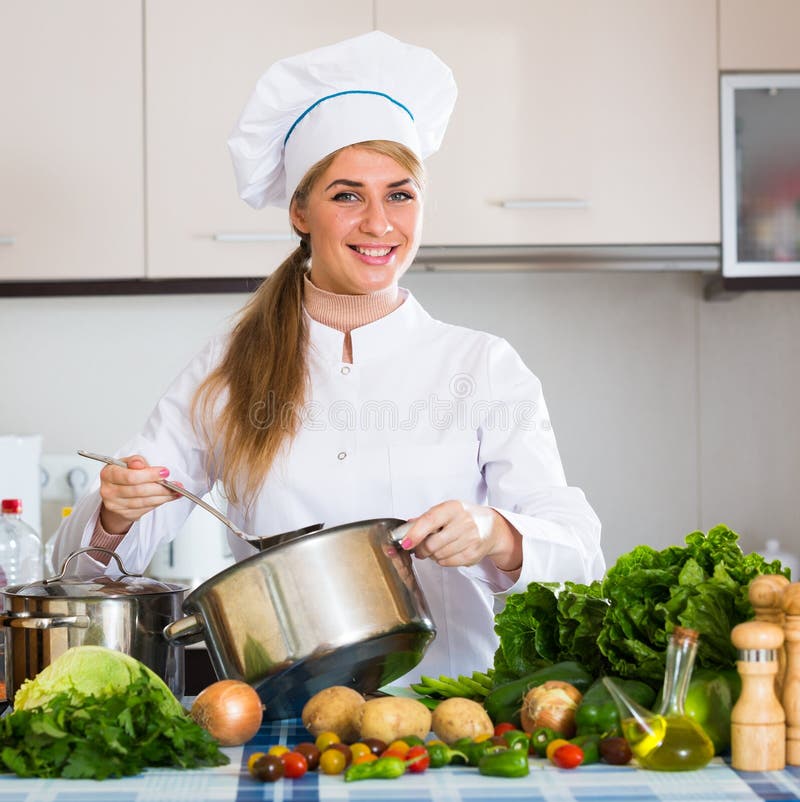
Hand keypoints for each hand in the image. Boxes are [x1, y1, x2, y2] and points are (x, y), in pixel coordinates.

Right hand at [99, 455, 179, 533]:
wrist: (116, 492)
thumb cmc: (124, 474)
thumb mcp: (128, 462)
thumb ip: (136, 461)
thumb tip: (139, 464)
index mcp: (108, 474)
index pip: (130, 476)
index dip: (150, 475)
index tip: (165, 472)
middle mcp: (108, 491)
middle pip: (139, 491)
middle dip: (160, 487)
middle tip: (176, 484)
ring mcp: (115, 505)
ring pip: (144, 502)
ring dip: (163, 496)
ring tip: (175, 491)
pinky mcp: (124, 514)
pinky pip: (145, 509)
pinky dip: (159, 503)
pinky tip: (167, 497)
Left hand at [400, 500, 522, 571]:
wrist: (491, 526)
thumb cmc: (464, 517)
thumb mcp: (446, 511)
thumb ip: (425, 519)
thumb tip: (406, 528)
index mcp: (453, 507)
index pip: (430, 520)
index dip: (415, 533)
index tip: (405, 543)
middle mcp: (464, 521)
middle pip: (433, 543)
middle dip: (421, 549)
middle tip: (418, 549)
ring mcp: (471, 538)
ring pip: (439, 555)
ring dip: (432, 555)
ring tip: (436, 548)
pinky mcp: (474, 553)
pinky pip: (448, 562)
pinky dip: (442, 560)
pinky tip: (446, 552)